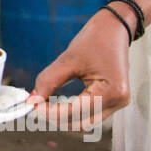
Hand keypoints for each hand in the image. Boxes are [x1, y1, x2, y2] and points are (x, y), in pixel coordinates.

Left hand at [28, 8, 130, 130]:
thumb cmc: (97, 39)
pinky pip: (89, 114)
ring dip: (64, 117)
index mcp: (111, 91)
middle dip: (56, 117)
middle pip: (80, 122)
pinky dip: (73, 112)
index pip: (75, 111)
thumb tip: (33, 99)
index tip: (32, 105)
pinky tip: (59, 104)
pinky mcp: (112, 100)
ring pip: (85, 122)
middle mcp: (118, 101)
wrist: (115, 27)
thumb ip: (49, 81)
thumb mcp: (69, 59)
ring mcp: (117, 103)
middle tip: (36, 105)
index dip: (50, 112)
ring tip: (45, 105)